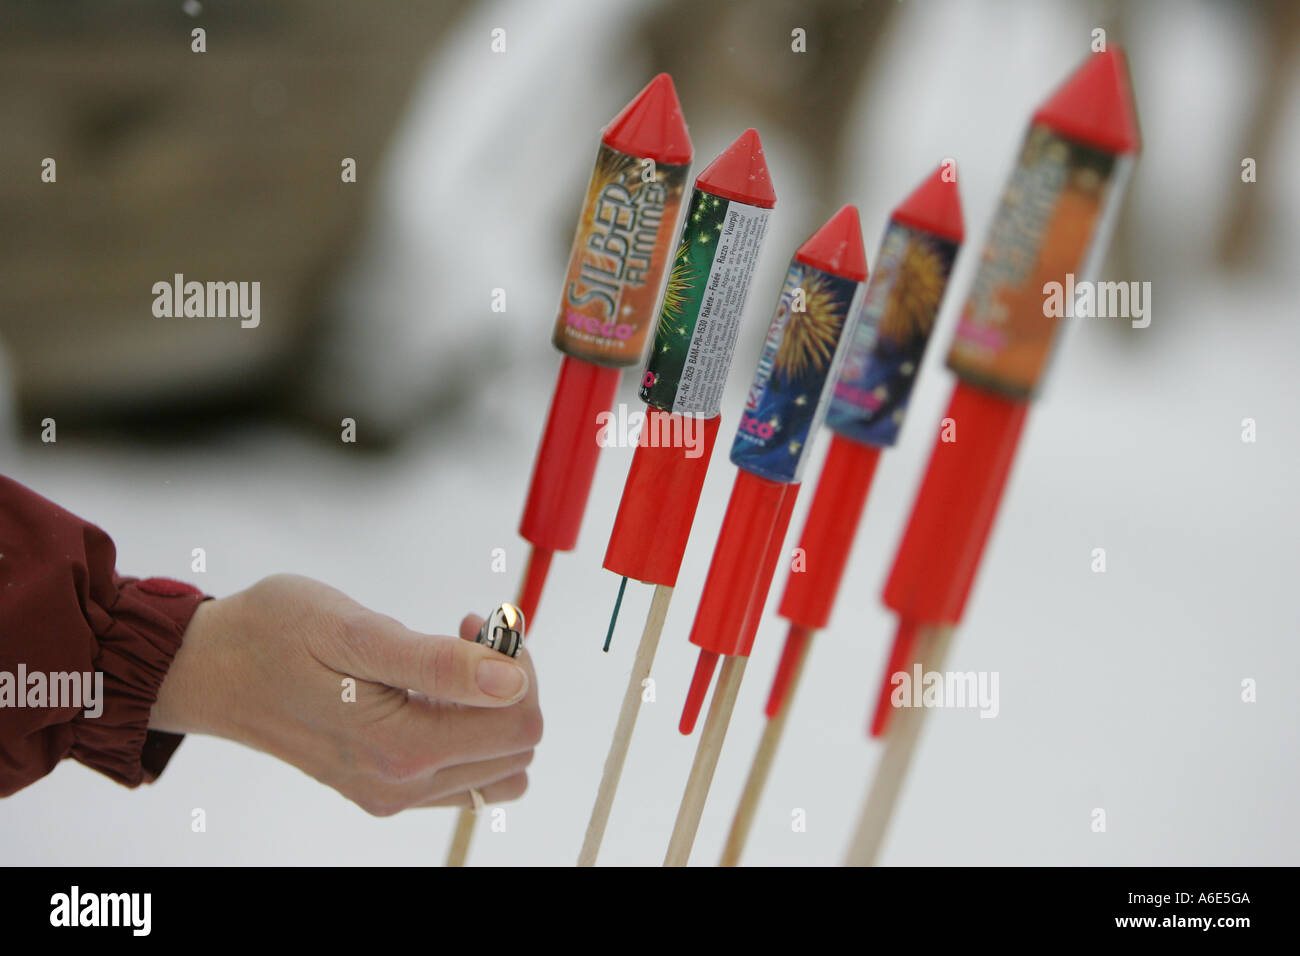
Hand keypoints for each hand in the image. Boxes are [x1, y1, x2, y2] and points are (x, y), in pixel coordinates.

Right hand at [150, 574, 541, 815]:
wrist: (208, 669)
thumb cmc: (271, 636)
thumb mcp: (355, 632)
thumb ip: (439, 664)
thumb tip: (512, 681)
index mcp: (401, 748)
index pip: (520, 723)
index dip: (517, 665)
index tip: (474, 624)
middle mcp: (401, 785)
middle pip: (516, 747)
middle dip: (509, 684)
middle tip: (461, 634)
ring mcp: (391, 793)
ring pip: (497, 767)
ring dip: (492, 710)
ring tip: (446, 662)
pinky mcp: (382, 789)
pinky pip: (462, 777)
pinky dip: (467, 732)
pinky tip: (430, 690)